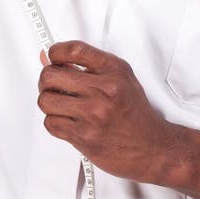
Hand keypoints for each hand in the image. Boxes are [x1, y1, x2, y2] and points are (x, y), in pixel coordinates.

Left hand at [38, 41, 174, 183]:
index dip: (55, 52)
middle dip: (47, 80)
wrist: (153, 148)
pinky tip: (68, 121)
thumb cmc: (136, 114)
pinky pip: (51, 123)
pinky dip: (55, 122)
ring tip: (62, 105)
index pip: (73, 50)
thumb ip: (87, 66)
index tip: (52, 57)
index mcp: (114, 70)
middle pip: (51, 75)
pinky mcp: (85, 136)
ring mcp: (93, 114)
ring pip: (46, 100)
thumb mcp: (120, 79)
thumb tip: (48, 57)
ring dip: (49, 103)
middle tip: (54, 85)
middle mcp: (104, 90)